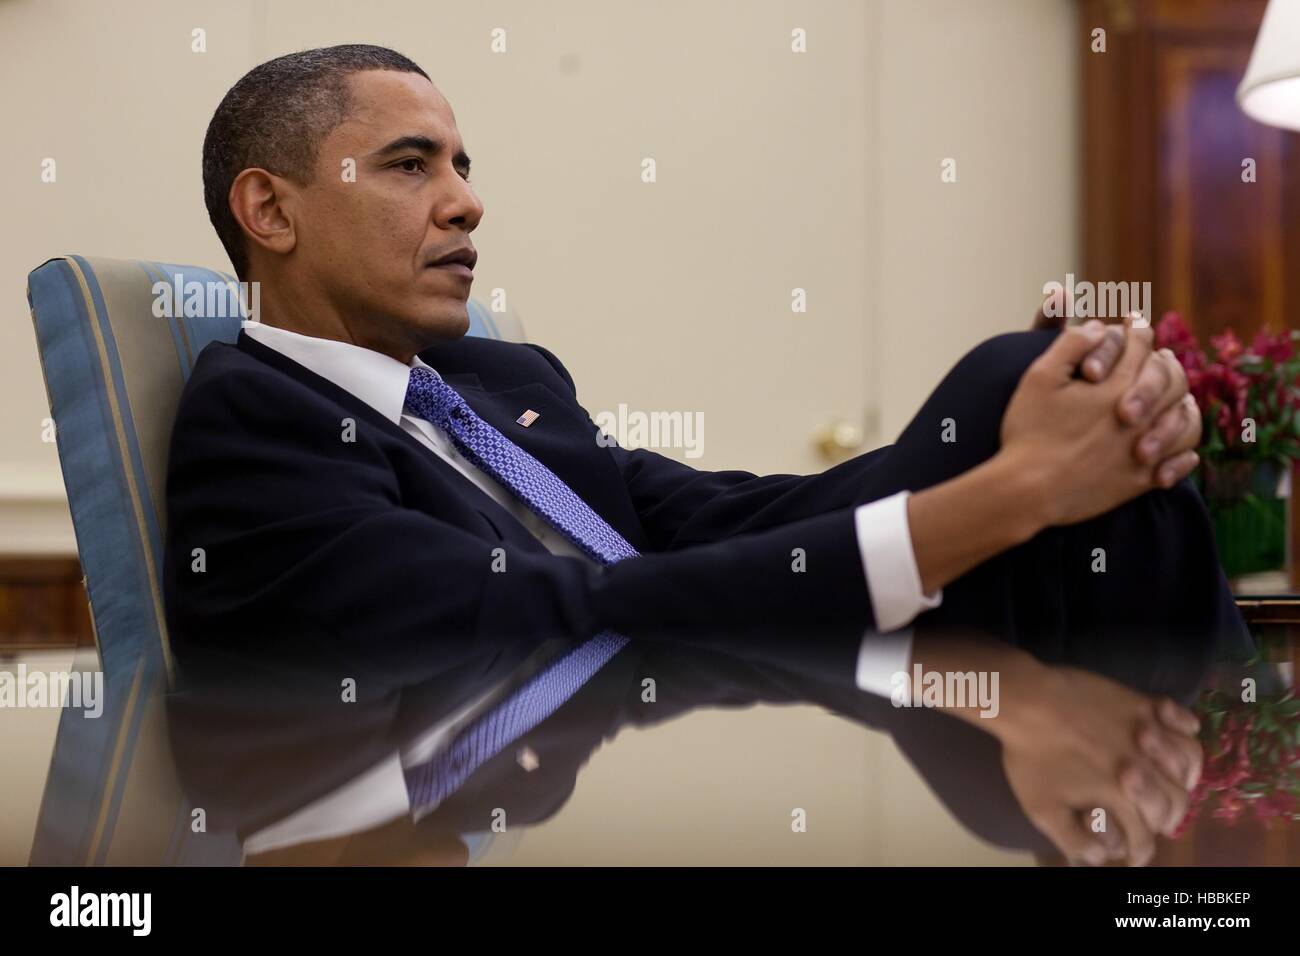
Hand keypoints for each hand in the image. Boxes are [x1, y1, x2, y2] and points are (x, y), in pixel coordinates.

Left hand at [913, 635, 1201, 865]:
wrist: (1025, 700)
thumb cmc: (1030, 755)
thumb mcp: (1041, 808)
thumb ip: (1073, 838)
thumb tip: (1100, 858)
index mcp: (1121, 797)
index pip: (1145, 837)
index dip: (1139, 851)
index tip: (1133, 854)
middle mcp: (1144, 767)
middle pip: (1176, 803)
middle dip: (1166, 820)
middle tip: (1154, 822)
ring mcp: (1147, 733)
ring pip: (1188, 762)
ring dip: (1184, 779)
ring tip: (1172, 785)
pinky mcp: (1142, 704)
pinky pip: (1182, 718)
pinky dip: (1187, 729)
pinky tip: (1181, 735)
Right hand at [999, 318, 1199, 527]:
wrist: (1028, 490)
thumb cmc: (1029, 432)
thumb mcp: (1039, 378)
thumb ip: (1070, 345)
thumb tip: (1099, 326)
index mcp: (1116, 386)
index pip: (1140, 346)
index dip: (1138, 328)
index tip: (1133, 320)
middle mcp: (1140, 416)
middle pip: (1172, 379)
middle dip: (1165, 362)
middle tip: (1158, 356)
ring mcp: (1144, 450)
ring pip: (1184, 420)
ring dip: (1182, 404)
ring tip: (1175, 400)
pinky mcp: (1139, 481)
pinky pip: (1178, 462)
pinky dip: (1184, 452)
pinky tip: (1180, 450)